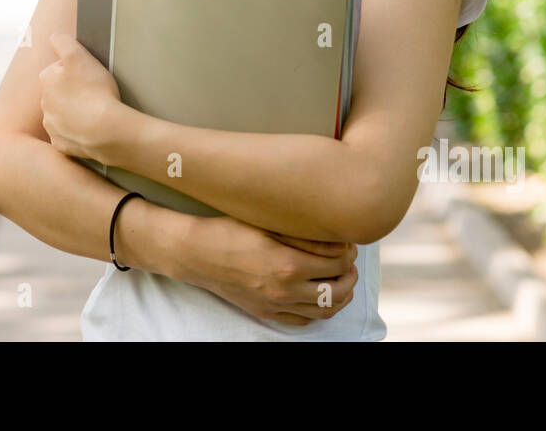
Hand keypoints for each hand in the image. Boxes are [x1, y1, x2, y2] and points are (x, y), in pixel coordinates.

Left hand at [38, 31, 123, 161]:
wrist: (106, 131)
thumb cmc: (94, 92)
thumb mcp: (78, 56)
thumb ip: (63, 42)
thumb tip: (53, 38)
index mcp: (46, 80)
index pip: (60, 68)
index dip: (77, 69)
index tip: (90, 76)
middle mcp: (44, 104)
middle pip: (61, 91)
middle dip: (74, 90)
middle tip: (95, 93)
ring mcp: (52, 126)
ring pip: (64, 113)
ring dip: (76, 111)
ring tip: (96, 111)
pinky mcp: (61, 144)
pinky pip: (69, 135)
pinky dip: (78, 132)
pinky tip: (92, 128)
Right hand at [174, 214, 358, 325]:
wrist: (195, 253)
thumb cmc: (230, 229)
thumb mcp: (268, 223)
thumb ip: (305, 235)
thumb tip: (338, 241)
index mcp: (288, 264)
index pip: (338, 264)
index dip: (349, 253)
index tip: (348, 244)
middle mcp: (284, 290)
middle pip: (337, 292)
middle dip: (350, 277)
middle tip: (349, 263)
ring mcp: (274, 305)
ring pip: (324, 312)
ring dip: (339, 297)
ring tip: (340, 280)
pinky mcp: (264, 312)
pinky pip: (302, 321)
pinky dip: (318, 312)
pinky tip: (318, 296)